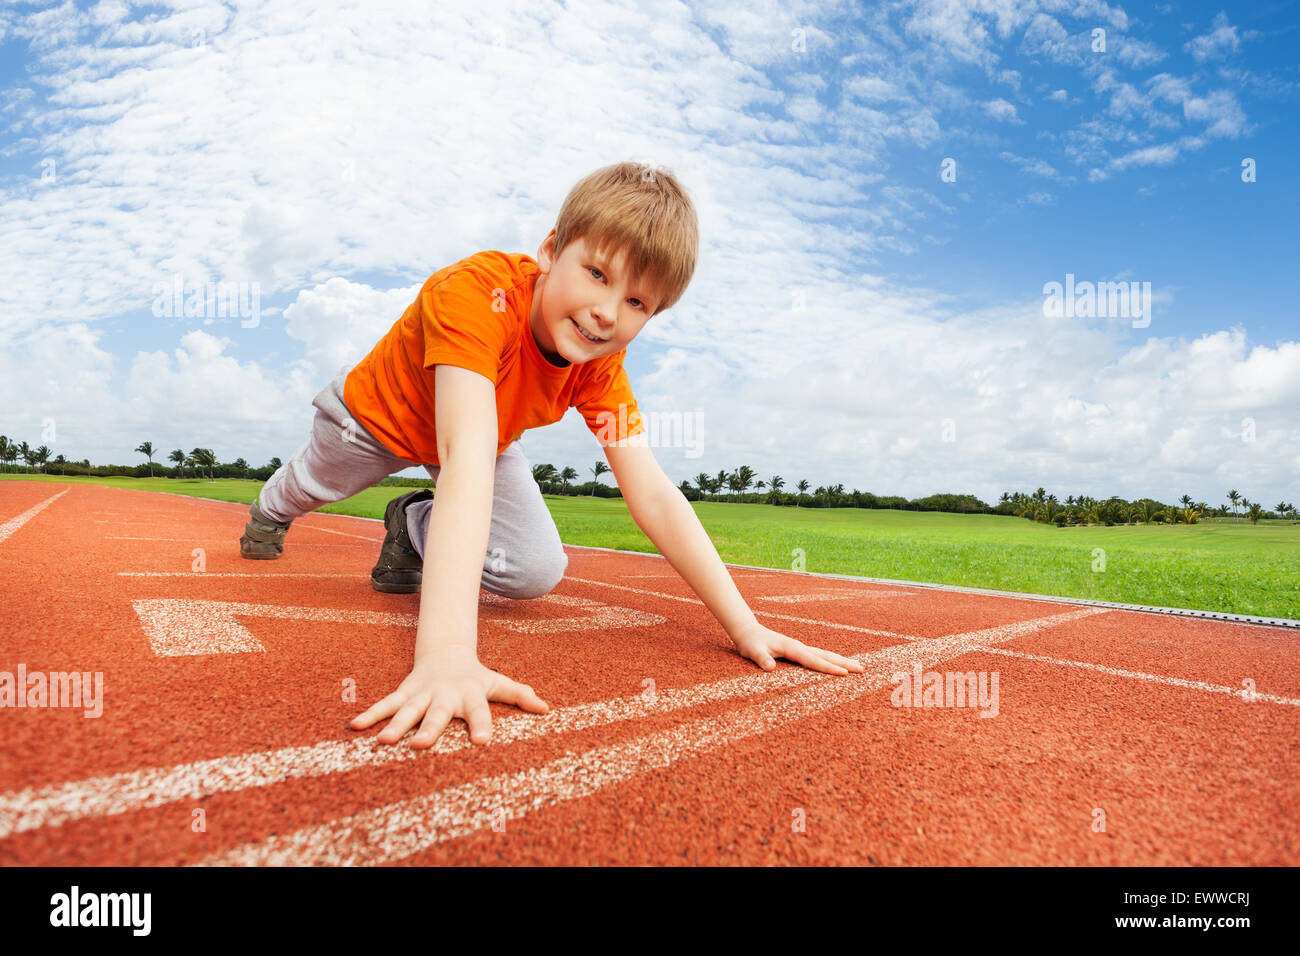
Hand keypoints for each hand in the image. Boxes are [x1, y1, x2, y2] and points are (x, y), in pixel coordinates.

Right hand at [349, 647, 548, 748]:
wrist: (446, 651)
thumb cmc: (476, 676)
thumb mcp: (498, 682)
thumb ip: (520, 695)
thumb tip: (547, 708)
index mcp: (470, 694)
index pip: (478, 711)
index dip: (481, 725)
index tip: (482, 742)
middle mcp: (444, 694)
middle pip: (437, 713)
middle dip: (429, 728)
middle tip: (422, 745)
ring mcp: (422, 693)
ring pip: (407, 710)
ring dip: (395, 724)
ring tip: (383, 741)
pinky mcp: (404, 692)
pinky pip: (386, 704)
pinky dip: (370, 714)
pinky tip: (353, 727)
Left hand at [730, 621, 864, 675]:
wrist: (748, 631)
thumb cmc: (750, 643)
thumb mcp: (752, 651)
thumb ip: (761, 659)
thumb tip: (770, 668)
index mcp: (792, 648)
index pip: (813, 660)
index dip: (828, 668)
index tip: (844, 674)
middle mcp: (800, 646)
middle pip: (826, 655)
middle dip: (844, 663)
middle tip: (862, 670)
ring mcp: (801, 648)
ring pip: (825, 655)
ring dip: (842, 661)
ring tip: (858, 667)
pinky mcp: (799, 651)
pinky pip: (819, 657)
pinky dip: (832, 661)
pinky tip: (838, 666)